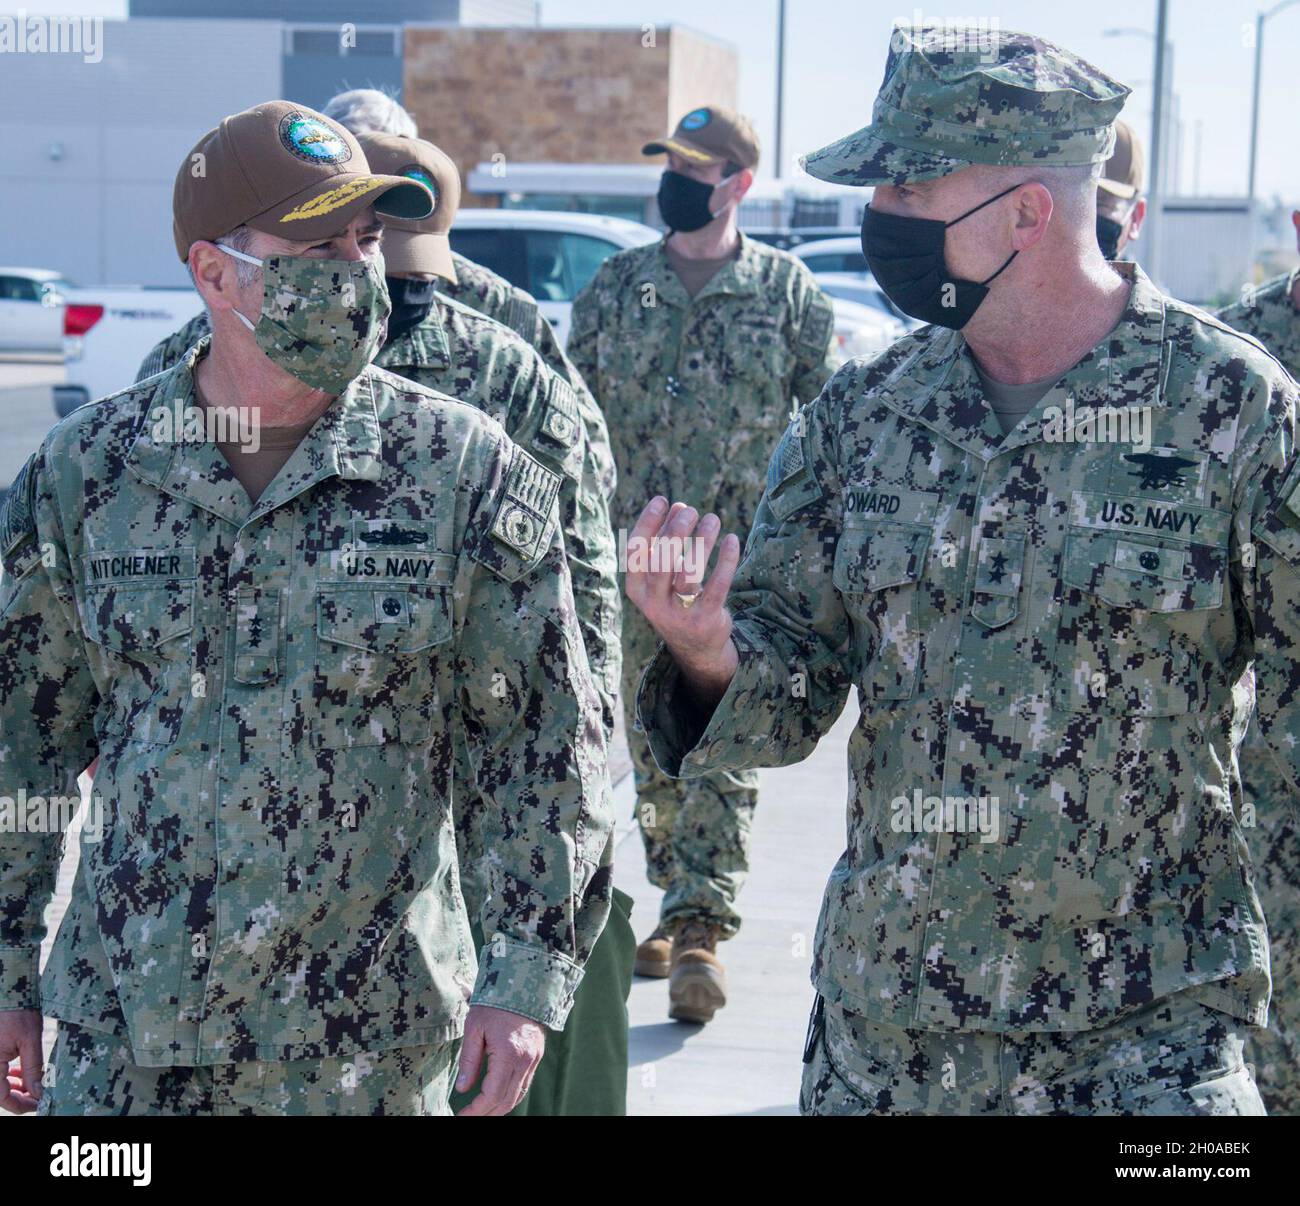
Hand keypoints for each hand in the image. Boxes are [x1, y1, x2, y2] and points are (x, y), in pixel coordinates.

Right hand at [0, 1009, 43, 1113]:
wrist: (9, 990)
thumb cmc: (18, 1011)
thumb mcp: (30, 1040)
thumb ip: (34, 1069)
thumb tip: (39, 1092)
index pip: (2, 1098)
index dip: (20, 1105)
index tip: (38, 1105)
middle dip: (18, 1097)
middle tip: (38, 1096)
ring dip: (14, 1087)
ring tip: (33, 1085)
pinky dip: (9, 1075)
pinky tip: (22, 1073)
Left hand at [455, 1004, 544, 1115]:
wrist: (524, 982)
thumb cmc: (495, 1003)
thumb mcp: (474, 1028)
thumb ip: (469, 1060)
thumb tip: (463, 1089)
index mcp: (509, 1054)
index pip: (492, 1095)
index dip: (476, 1110)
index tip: (461, 1115)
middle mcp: (525, 1060)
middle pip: (506, 1101)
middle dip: (487, 1114)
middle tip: (469, 1117)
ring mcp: (534, 1059)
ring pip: (518, 1095)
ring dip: (500, 1108)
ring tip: (481, 1112)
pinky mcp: (537, 1055)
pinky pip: (525, 1084)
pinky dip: (511, 1096)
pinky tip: (497, 1098)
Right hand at [624, 497, 739, 704]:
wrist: (696, 647)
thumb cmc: (676, 599)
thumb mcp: (663, 577)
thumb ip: (666, 543)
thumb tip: (678, 507)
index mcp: (637, 590)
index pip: (636, 552)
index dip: (648, 523)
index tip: (663, 500)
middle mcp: (654, 604)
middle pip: (661, 561)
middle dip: (675, 530)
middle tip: (691, 511)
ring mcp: (678, 614)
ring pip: (688, 573)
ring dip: (701, 541)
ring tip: (712, 519)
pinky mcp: (705, 619)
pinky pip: (717, 586)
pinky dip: (726, 560)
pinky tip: (731, 539)